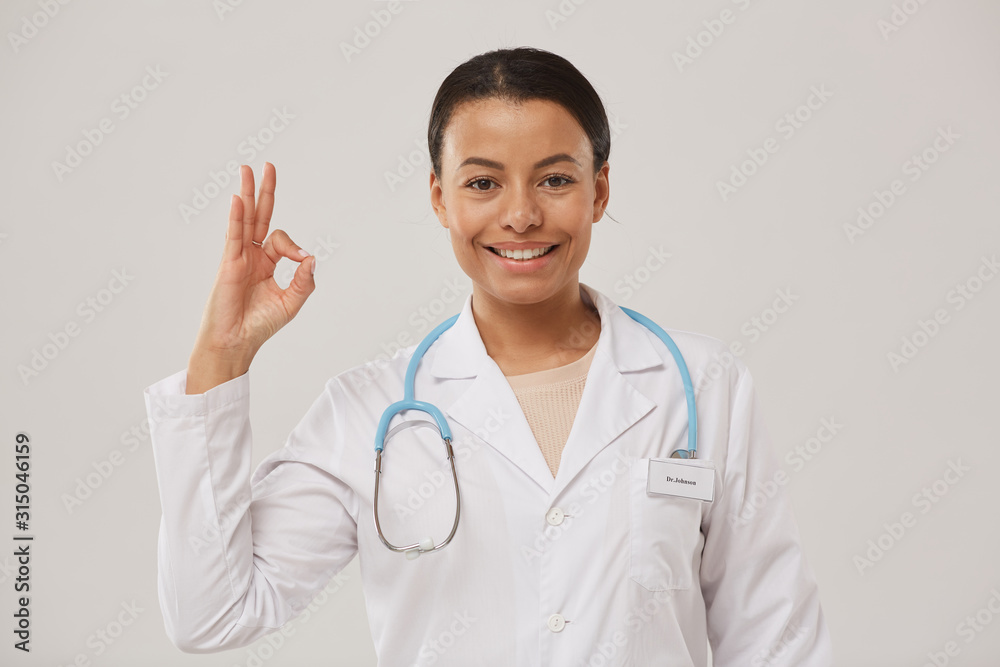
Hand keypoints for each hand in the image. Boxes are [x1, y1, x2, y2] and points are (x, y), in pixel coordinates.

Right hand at [186, 162, 315, 392]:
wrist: (236, 342)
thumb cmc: (260, 325)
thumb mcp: (291, 302)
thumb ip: (304, 280)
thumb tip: (312, 256)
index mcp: (267, 264)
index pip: (281, 241)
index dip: (293, 246)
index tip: (300, 259)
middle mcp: (252, 256)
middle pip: (259, 216)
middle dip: (264, 191)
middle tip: (267, 166)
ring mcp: (239, 257)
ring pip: (245, 219)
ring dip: (247, 193)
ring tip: (247, 169)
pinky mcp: (228, 264)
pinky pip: (234, 236)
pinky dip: (237, 217)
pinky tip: (238, 199)